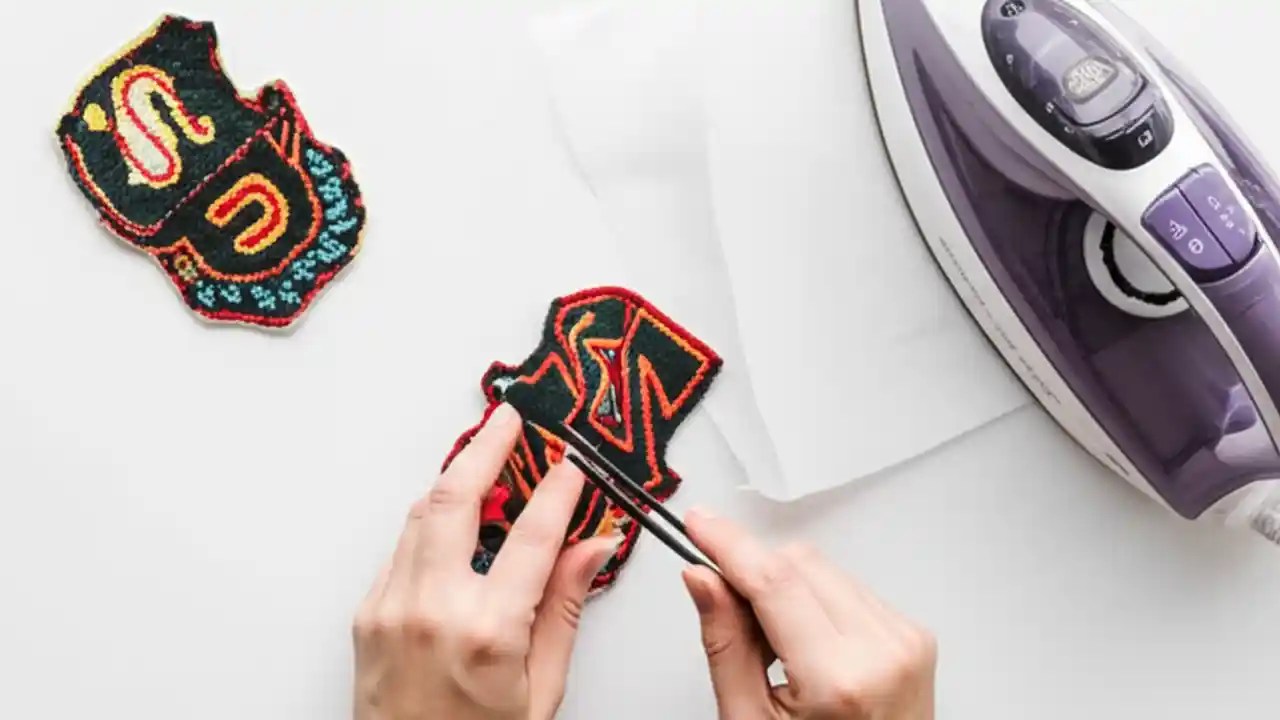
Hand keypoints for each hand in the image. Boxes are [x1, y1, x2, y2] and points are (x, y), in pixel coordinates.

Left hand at [353, 404, 618, 719]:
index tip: (574, 463)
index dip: (559, 489)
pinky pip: (402, 547)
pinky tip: (456, 518)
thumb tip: (594, 548)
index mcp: (486, 631)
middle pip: (455, 499)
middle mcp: (431, 610)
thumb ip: (564, 609)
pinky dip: (430, 522)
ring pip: (420, 514)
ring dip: (454, 478)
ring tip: (485, 455)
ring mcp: (390, 607)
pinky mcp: (367, 613)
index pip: (534, 535)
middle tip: (510, 418)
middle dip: (485, 447)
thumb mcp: (541, 690)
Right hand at [681, 509, 936, 719]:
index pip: (774, 580)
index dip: (728, 543)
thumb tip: (702, 578)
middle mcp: (882, 650)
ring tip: (777, 649)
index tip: (698, 523)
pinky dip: (817, 603)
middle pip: (799, 564)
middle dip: (754, 573)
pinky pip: (850, 588)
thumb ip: (725, 643)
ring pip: (824, 569)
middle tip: (728, 613)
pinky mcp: (914, 634)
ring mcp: (905, 639)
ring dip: (787, 589)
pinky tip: (808, 646)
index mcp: (839, 679)